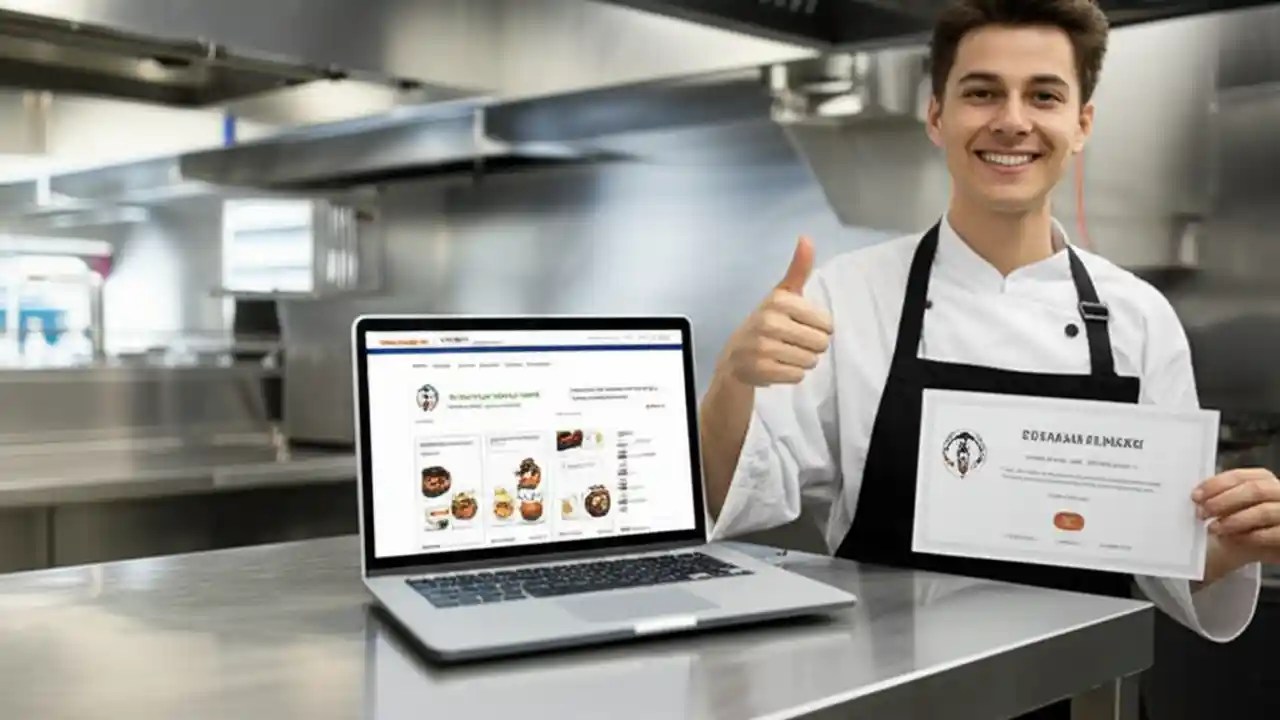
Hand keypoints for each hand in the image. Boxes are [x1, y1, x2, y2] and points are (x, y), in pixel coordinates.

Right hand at [721, 236, 833, 386]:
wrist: (735, 356)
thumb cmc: (766, 322)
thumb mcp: (782, 294)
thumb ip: (799, 268)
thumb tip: (807, 238)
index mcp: (779, 301)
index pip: (827, 324)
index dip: (818, 328)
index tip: (800, 325)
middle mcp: (769, 322)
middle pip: (820, 344)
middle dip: (811, 347)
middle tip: (792, 342)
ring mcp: (763, 347)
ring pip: (810, 361)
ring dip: (801, 361)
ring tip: (784, 353)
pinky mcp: (761, 370)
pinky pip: (797, 376)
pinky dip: (791, 374)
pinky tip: (776, 365)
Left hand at [1193, 468, 1279, 565]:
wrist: (1267, 549)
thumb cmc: (1248, 527)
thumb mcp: (1234, 510)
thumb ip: (1221, 500)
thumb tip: (1198, 498)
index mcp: (1264, 480)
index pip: (1240, 476)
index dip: (1216, 485)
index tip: (1196, 496)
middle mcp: (1279, 492)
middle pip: (1254, 490)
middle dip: (1223, 501)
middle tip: (1202, 513)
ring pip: (1264, 511)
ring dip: (1234, 520)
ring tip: (1214, 528)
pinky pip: (1275, 533)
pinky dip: (1252, 536)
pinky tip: (1235, 539)